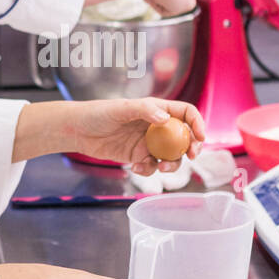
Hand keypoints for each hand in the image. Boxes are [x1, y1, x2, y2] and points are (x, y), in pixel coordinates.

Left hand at [64, 96, 204, 173]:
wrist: (78, 130)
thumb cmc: (99, 113)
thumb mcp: (121, 108)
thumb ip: (145, 111)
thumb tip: (165, 119)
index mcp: (157, 109)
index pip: (185, 113)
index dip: (197, 123)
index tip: (200, 137)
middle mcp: (156, 126)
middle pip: (184, 137)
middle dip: (191, 147)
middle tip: (191, 156)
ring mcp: (148, 142)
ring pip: (171, 155)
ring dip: (172, 163)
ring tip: (161, 167)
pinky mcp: (138, 157)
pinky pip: (151, 166)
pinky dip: (148, 170)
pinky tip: (135, 167)